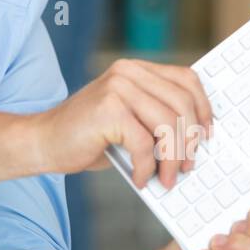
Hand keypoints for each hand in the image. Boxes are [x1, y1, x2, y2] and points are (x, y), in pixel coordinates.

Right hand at [32, 57, 212, 186]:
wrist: (43, 142)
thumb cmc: (89, 136)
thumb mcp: (129, 119)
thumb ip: (157, 118)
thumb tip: (197, 141)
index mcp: (136, 69)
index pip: (186, 80)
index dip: (204, 109)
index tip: (206, 136)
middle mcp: (127, 72)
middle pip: (182, 104)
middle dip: (190, 141)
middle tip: (186, 168)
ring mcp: (117, 88)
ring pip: (168, 125)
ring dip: (171, 159)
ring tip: (165, 180)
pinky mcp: (108, 109)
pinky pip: (144, 143)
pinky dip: (146, 167)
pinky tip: (138, 178)